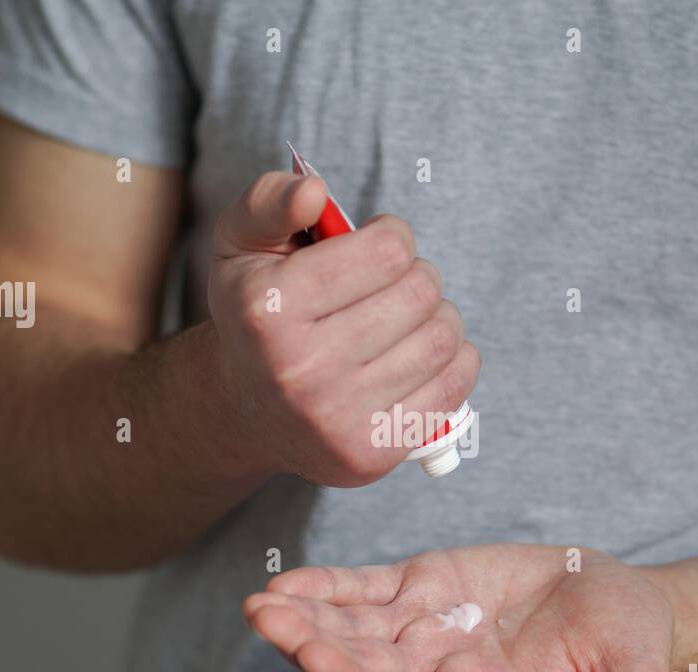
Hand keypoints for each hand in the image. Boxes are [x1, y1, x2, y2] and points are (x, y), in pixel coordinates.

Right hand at [208, 172, 480, 486]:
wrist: (246, 411)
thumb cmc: (258, 315)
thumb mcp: (241, 245)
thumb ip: (270, 201)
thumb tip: (315, 192)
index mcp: (268, 309)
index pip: (389, 250)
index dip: (392, 236)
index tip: (377, 247)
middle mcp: (300, 369)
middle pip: (421, 291)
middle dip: (416, 276)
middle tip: (392, 286)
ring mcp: (337, 418)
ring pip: (443, 337)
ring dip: (438, 316)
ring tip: (407, 319)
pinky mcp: (371, 453)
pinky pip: (456, 386)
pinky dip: (454, 360)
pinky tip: (420, 354)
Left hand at [243, 545, 677, 671]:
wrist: (623, 601)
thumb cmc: (632, 650)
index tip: (315, 658)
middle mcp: (442, 671)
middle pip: (364, 665)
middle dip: (312, 644)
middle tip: (264, 619)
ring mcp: (429, 627)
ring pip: (354, 626)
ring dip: (306, 616)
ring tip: (259, 604)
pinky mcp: (428, 585)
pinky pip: (366, 589)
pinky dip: (328, 585)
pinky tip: (288, 582)